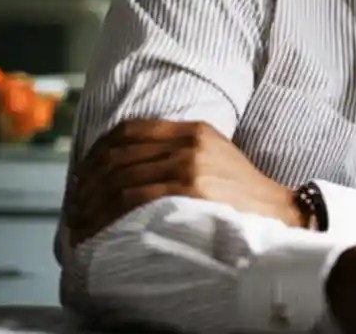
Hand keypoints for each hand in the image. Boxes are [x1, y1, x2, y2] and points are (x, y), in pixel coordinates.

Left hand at [67, 119, 304, 244]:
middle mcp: (190, 143)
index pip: (130, 130)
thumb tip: (128, 166)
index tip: (85, 174)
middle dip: (88, 182)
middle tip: (76, 205)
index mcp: (195, 130)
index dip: (98, 152)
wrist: (278, 212)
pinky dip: (108, 214)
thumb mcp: (215, 157)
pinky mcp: (190, 189)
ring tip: (82, 221)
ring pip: (120, 178)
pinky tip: (100, 226)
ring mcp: (190, 166)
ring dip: (92, 202)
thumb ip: (180, 152)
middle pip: (119, 156)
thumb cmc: (243, 194)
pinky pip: (133, 198)